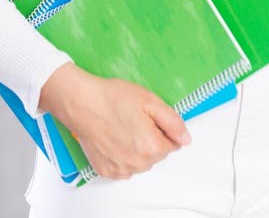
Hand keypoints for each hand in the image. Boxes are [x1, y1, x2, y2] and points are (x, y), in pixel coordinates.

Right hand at [38, 62, 191, 179]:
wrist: (82, 103)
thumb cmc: (113, 98)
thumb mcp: (150, 101)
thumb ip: (172, 122)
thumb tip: (186, 138)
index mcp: (152, 146)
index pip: (173, 144)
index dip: (163, 128)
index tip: (150, 117)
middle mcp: (138, 163)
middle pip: (157, 154)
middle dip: (152, 138)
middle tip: (135, 119)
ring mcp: (122, 169)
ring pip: (142, 163)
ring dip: (138, 149)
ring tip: (124, 128)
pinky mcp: (107, 171)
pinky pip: (125, 168)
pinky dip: (123, 156)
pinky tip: (115, 139)